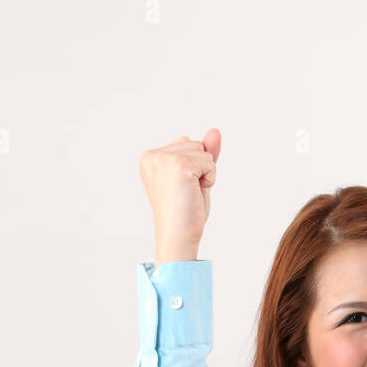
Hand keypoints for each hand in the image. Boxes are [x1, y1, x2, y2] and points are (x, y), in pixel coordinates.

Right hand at [138, 128, 220, 262]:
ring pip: (203, 152)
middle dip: (199, 168)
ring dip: (204, 173)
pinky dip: (209, 179)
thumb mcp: (195, 177)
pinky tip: (194, 193)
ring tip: (189, 193)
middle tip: (186, 192)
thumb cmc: (185, 212)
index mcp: (150, 157)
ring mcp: (164, 159)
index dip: (193, 167)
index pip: (186, 144)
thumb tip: (215, 131)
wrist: (178, 236)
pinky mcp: (180, 165)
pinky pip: (210, 163)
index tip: (180, 188)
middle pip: (195, 144)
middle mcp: (153, 155)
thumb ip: (204, 153)